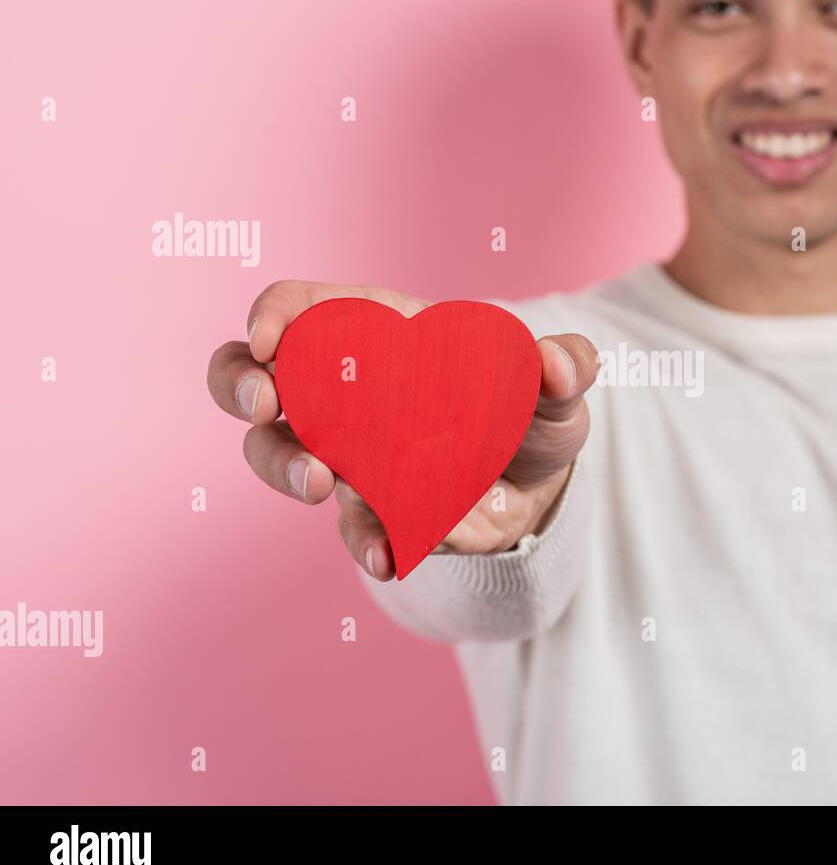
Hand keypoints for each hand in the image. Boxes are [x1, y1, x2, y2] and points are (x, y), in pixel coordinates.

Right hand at [206, 280, 598, 580]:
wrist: (544, 485)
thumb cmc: (533, 408)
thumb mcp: (557, 384)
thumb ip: (566, 365)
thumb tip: (558, 362)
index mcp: (378, 332)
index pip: (302, 309)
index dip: (272, 315)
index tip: (266, 338)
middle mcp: (343, 391)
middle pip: (254, 378)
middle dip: (241, 387)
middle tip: (267, 406)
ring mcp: (347, 454)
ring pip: (278, 456)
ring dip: (287, 469)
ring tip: (322, 485)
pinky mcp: (373, 512)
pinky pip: (351, 527)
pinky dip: (365, 542)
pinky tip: (389, 555)